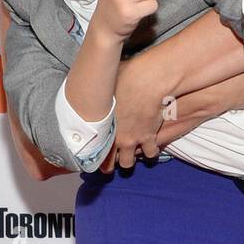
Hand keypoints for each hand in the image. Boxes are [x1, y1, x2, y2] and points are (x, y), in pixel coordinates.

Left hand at [100, 53, 166, 172]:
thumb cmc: (125, 80)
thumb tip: (92, 88)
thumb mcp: (105, 87)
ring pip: (128, 163)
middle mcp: (114, 138)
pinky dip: (150, 150)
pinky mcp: (149, 137)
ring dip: (129, 158)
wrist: (148, 83)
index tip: (96, 155)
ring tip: (130, 152)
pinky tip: (149, 145)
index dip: (94, 156)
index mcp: (102, 128)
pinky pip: (151, 153)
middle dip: (110, 162)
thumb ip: (99, 97)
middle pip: (109, 162)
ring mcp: (133, 140)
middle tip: (112, 156)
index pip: (93, 150)